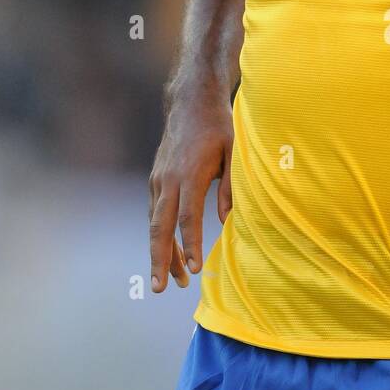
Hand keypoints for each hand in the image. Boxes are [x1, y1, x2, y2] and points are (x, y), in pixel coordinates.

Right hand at [148, 91, 233, 292]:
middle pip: (160, 227)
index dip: (190, 246)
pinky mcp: (156, 179)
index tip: (195, 270)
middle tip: (160, 288)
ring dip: (161, 252)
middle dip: (160, 260)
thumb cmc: (219, 127)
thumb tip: (227, 221)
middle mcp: (168, 179)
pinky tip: (168, 252)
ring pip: (155, 223)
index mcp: (190, 175)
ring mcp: (159, 179)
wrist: (190, 102)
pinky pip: (155, 213)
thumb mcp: (234, 153)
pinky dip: (160, 234)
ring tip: (170, 280)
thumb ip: (231, 188)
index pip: (188, 218)